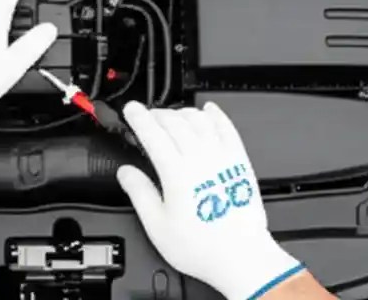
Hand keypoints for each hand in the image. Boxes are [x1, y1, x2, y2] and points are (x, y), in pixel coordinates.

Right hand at [117, 102, 304, 299]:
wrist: (242, 257)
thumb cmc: (203, 247)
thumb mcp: (158, 227)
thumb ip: (140, 194)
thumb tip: (126, 173)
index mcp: (177, 173)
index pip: (154, 134)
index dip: (139, 118)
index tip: (131, 110)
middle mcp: (201, 160)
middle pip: (175, 122)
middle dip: (157, 114)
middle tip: (146, 116)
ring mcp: (222, 158)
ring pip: (200, 121)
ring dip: (182, 112)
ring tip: (171, 116)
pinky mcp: (239, 162)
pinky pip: (227, 128)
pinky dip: (216, 115)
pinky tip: (209, 111)